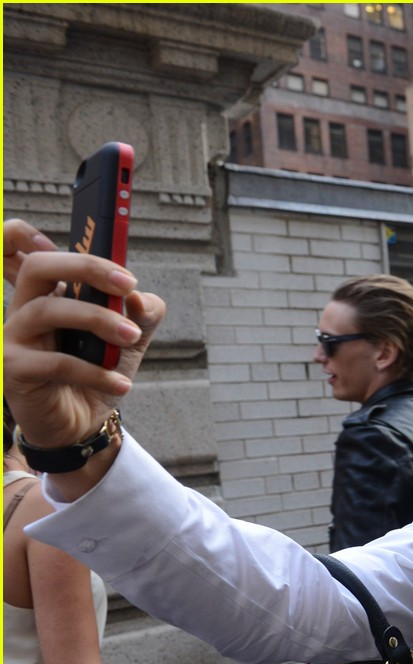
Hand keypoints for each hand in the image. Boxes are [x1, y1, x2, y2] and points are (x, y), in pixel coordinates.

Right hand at [3, 218, 161, 454]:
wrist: (81, 424)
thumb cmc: (98, 372)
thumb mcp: (130, 337)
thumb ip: (141, 311)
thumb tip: (137, 296)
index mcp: (47, 293)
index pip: (16, 247)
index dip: (26, 232)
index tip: (79, 235)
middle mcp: (24, 308)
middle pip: (37, 266)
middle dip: (86, 266)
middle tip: (128, 282)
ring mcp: (13, 338)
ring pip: (48, 311)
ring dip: (100, 321)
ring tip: (131, 338)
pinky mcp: (13, 370)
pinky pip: (55, 362)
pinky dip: (96, 372)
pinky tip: (121, 383)